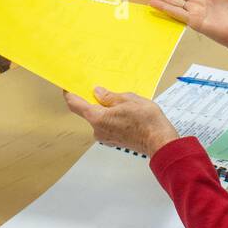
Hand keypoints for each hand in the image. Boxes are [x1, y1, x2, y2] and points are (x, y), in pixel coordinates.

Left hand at [64, 87, 179, 156]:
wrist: (160, 141)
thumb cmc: (147, 121)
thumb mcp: (129, 99)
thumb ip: (110, 96)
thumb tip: (98, 93)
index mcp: (98, 118)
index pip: (75, 105)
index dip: (70, 94)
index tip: (67, 87)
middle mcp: (98, 129)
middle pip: (88, 111)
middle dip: (94, 100)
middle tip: (102, 88)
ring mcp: (105, 137)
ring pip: (99, 118)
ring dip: (106, 109)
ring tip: (121, 101)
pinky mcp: (114, 140)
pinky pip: (107, 125)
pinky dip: (111, 117)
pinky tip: (125, 112)